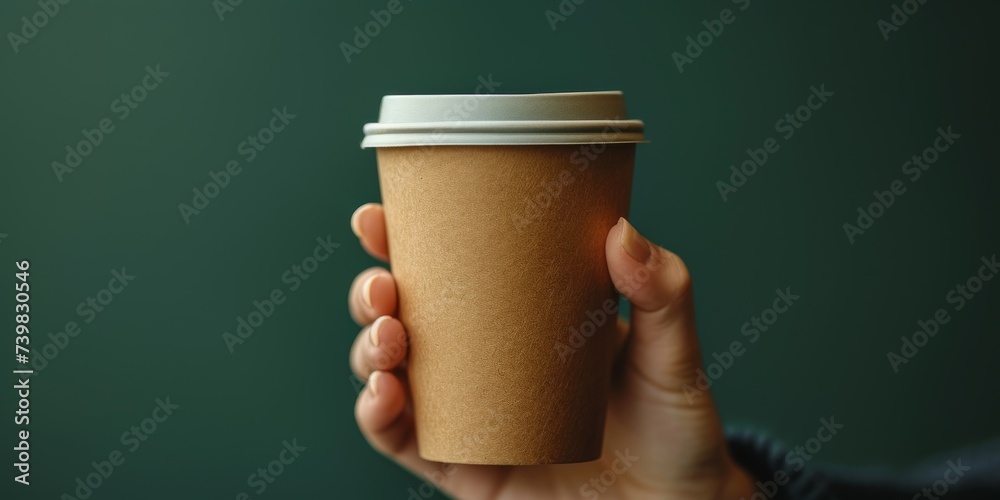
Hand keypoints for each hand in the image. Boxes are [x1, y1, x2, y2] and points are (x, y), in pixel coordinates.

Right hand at [348, 203, 756, 499]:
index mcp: (521, 317)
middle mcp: (481, 361)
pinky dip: (377, 417)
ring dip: (368, 348)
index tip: (377, 217)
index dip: (403, 239)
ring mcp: (466, 413)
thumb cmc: (674, 429)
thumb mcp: (673, 355)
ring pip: (390, 372)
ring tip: (388, 337)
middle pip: (403, 315)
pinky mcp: (460, 467)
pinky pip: (403, 441)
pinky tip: (383, 395)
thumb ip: (662, 295)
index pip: (452, 268)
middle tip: (383, 286)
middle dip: (372, 294)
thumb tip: (622, 232)